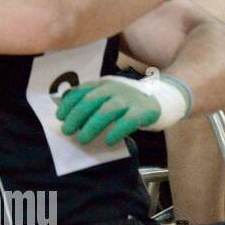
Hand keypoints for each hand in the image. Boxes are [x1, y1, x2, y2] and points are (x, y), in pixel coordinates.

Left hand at [56, 74, 192, 144]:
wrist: (165, 98)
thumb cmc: (131, 102)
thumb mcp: (110, 95)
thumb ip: (92, 99)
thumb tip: (65, 112)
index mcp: (105, 84)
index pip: (82, 91)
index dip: (68, 104)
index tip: (60, 117)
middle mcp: (116, 89)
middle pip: (91, 101)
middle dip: (76, 117)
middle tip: (67, 131)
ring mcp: (130, 99)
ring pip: (106, 111)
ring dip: (92, 126)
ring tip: (83, 139)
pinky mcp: (143, 111)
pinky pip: (127, 122)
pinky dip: (116, 132)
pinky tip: (108, 141)